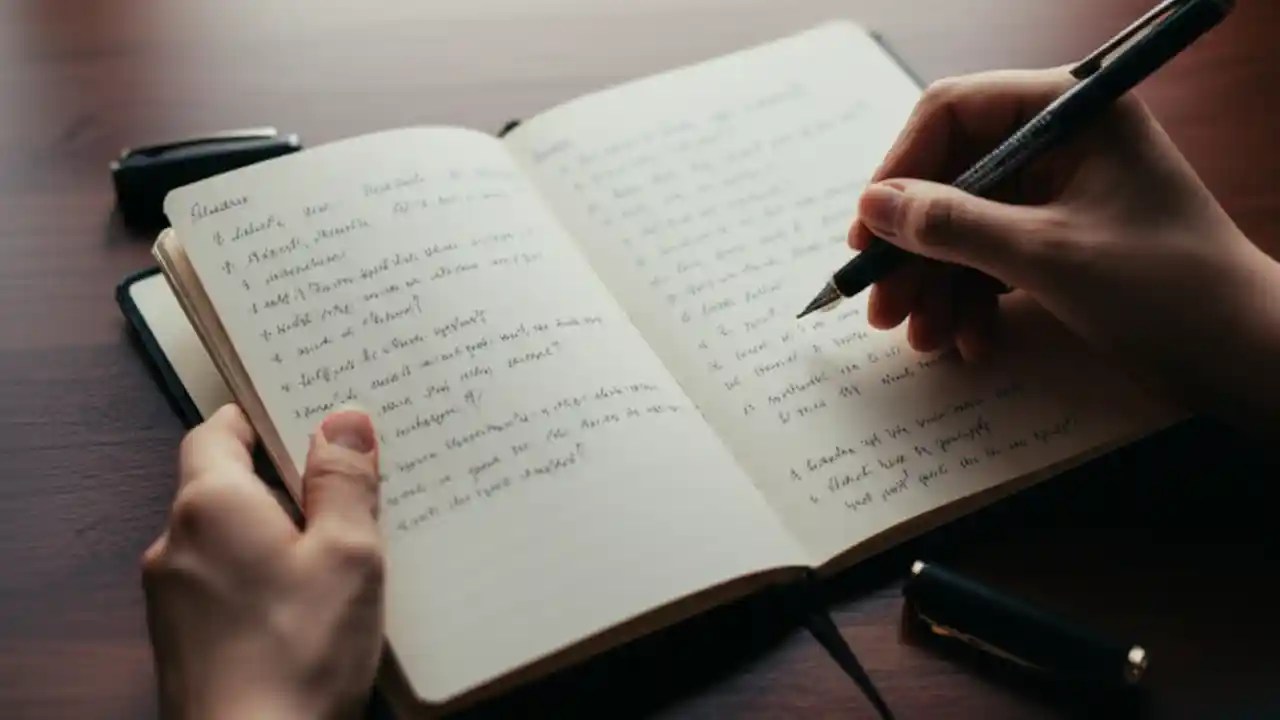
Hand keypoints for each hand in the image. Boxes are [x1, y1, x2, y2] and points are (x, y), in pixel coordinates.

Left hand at [142, 404, 383, 719]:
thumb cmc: (299, 656)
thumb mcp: (348, 555)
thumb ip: (343, 482)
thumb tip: (342, 420)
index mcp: (210, 505)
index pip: (217, 430)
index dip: (260, 417)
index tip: (306, 416)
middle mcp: (176, 542)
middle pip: (224, 483)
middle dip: (283, 480)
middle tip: (347, 485)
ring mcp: (172, 596)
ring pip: (227, 537)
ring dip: (276, 533)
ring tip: (340, 551)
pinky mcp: (183, 639)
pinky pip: (223, 582)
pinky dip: (261, 576)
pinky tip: (310, 604)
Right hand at [849, 67, 1279, 427]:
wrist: (1243, 357)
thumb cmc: (1165, 289)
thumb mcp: (1045, 255)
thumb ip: (951, 225)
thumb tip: (871, 207)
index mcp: (1069, 111)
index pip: (955, 113)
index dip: (900, 170)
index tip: (868, 233)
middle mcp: (1059, 142)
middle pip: (951, 178)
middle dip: (914, 250)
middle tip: (881, 308)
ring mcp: (1059, 192)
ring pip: (965, 227)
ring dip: (937, 286)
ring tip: (924, 341)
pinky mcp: (1060, 240)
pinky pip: (992, 259)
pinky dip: (973, 301)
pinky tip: (969, 343)